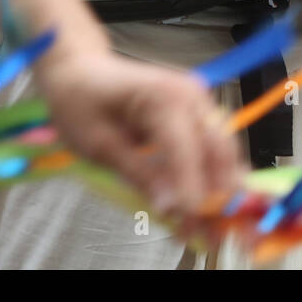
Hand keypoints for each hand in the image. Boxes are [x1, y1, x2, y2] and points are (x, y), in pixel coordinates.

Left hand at [38, 46, 244, 219]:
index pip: (188, 151)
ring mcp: (198, 100)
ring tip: (206, 224)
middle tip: (209, 231)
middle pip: (219, 150)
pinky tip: (199, 202)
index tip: (189, 222)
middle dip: (218, 193)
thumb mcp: (99, 144)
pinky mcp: (197, 111)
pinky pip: (211, 146)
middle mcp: (191, 95)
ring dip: (218, 187)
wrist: (79, 71)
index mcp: (164, 97)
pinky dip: (209, 175)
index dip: (192, 190)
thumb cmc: (81, 103)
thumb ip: (138, 174)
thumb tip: (170, 206)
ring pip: (222, 150)